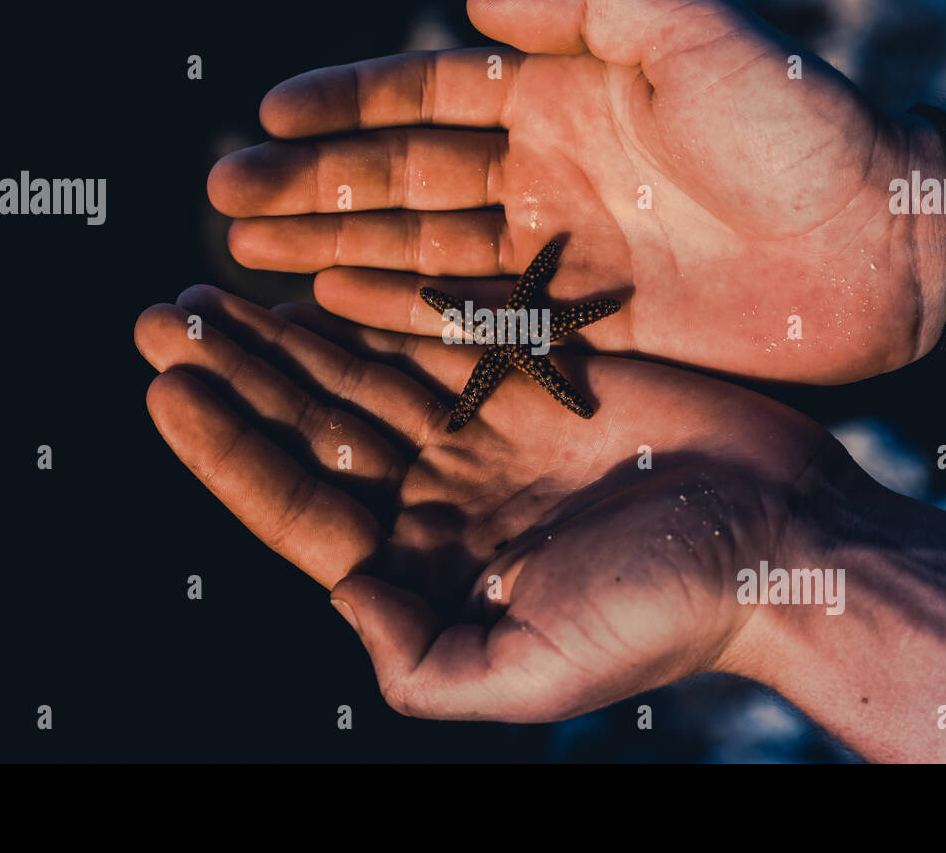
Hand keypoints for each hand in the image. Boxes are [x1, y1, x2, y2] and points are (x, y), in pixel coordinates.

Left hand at [134, 284, 839, 719]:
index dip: (229, 450)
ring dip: (283, 335)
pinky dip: (375, 306)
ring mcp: (483, 437)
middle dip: (235, 375)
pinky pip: (436, 332)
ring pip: (360, 375)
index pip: (300, 507)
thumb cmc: (670, 612)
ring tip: (209, 289)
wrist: (786, 537)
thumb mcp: (535, 668)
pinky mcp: (531, 377)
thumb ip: (420, 658)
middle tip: (159, 314)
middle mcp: (441, 503)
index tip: (165, 389)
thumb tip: (334, 596)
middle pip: (313, 430)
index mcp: (426, 574)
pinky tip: (316, 277)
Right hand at [207, 0, 945, 383]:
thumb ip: (591, 9)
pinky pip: (476, 315)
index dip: (349, 102)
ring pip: (425, 249)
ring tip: (251, 258)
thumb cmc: (805, 126)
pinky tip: (337, 304)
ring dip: (339, 249)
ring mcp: (559, 251)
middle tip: (225, 203)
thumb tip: (477, 5)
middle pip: (407, 178)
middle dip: (316, 187)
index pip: (432, 95)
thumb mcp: (702, 37)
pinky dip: (406, 309)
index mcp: (567, 97)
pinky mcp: (582, 322)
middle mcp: (548, 173)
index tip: (268, 115)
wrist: (884, 242)